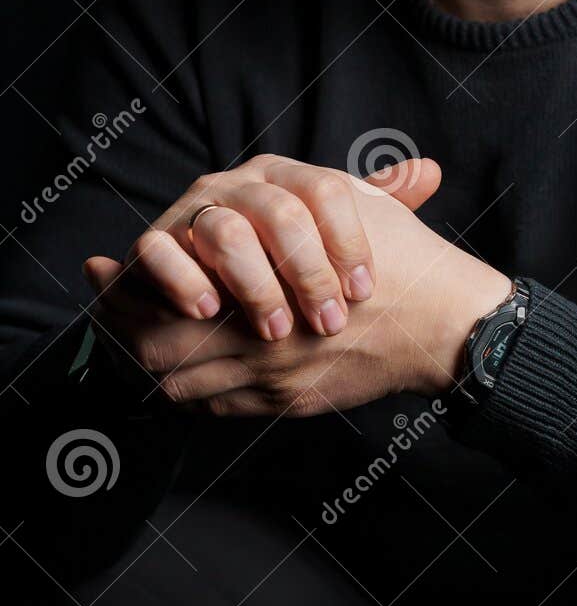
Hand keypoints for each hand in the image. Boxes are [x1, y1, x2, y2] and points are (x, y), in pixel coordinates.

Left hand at [85, 176, 512, 416]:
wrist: (448, 325)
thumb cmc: (404, 259)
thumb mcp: (349, 204)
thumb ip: (294, 202)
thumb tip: (223, 203)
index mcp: (268, 277)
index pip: (172, 287)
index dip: (127, 284)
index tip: (99, 269)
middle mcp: (264, 337)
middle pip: (162, 346)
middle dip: (123, 328)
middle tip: (101, 308)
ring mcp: (274, 377)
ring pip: (183, 379)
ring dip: (150, 360)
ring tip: (126, 340)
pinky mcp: (289, 402)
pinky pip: (219, 403)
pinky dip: (190, 386)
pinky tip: (178, 370)